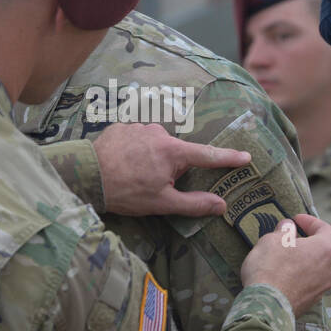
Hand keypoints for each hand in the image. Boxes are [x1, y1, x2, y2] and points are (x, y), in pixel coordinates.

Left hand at [93, 122, 250, 217]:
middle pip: (177, 153)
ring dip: (151, 158)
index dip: (229, 158)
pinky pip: (138, 138)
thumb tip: (221, 205)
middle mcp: (159, 132)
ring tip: (132, 175)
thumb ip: (194, 203)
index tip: (246, 157)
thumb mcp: (162, 203)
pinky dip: (135, 150)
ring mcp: (139, 126)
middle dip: (170, 169)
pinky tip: (123, 164)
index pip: (208, 155)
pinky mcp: (122, 125)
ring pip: (156, 145)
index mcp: (173, 151)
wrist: (85, 175)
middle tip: (151, 184)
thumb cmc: (125, 192)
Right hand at [240, 214, 330, 315]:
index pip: (325, 229)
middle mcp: (330, 270)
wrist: (266, 306)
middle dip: (306, 242)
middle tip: (289, 238)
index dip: (310, 221)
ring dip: (302, 260)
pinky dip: (298, 276)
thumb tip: (288, 228)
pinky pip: (308, 283)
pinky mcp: (311, 302)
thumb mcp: (273, 239)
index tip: (296, 219)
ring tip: (283, 257)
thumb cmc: (270, 267)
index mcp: (325, 250)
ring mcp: (322, 288)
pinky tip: (282, 275)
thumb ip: (284, 231)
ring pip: (315, 268)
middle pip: (322, 250)